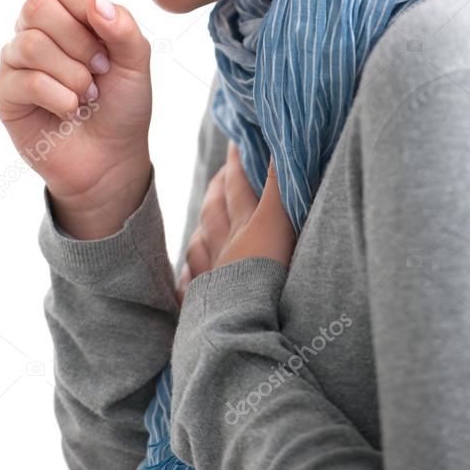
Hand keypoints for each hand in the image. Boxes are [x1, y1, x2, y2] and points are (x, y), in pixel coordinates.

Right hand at [0, 0, 152, 232]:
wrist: (111, 157)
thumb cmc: (123, 104)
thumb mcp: (137, 62)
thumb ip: (124, 28)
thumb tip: (97, 1)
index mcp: (69, 13)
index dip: (84, 3)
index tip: (108, 37)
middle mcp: (38, 30)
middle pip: (37, 5)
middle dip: (78, 41)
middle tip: (99, 68)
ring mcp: (16, 59)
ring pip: (31, 43)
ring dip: (71, 74)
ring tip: (86, 94)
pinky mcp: (5, 92)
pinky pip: (24, 79)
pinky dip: (58, 97)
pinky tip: (69, 109)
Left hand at [175, 141, 296, 304]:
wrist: (239, 327)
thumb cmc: (266, 276)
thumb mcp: (279, 225)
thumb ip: (280, 189)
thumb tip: (281, 148)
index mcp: (243, 227)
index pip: (237, 187)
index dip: (237, 164)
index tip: (236, 143)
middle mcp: (221, 247)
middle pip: (214, 211)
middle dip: (217, 188)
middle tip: (220, 174)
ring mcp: (209, 277)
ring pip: (199, 244)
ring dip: (202, 228)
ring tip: (205, 222)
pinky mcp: (201, 306)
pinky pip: (190, 287)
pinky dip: (190, 277)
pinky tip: (188, 278)